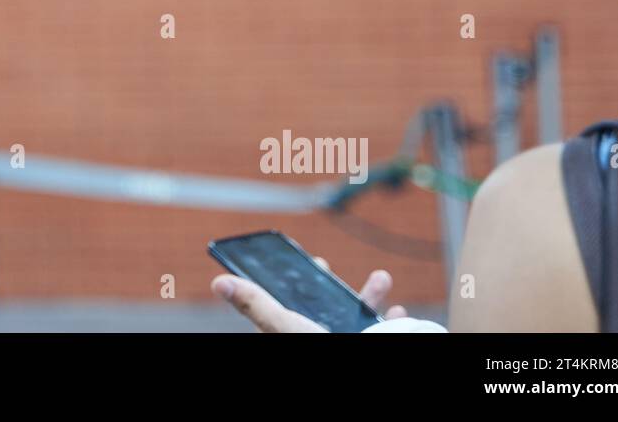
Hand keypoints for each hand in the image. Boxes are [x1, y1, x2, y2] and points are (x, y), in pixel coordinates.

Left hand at [210, 259, 407, 332]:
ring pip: (353, 317)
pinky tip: (398, 308)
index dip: (284, 283)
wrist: (369, 357)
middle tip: (322, 264)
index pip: (281, 308)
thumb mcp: (284, 323)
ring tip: (382, 278)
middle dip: (326, 283)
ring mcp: (341, 338)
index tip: (293, 259)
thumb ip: (256, 303)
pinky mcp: (367, 342)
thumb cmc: (322, 345)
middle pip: (318, 308)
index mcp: (291, 331)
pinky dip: (388, 318)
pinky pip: (379, 332)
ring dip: (368, 295)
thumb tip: (219, 282)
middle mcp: (315, 335)